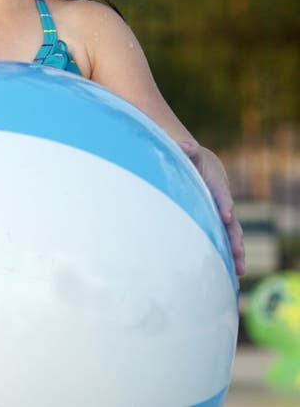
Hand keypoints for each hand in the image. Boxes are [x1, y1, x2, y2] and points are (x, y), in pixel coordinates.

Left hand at [179, 141, 244, 277]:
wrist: (200, 165)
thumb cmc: (191, 159)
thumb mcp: (189, 152)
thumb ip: (187, 149)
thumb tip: (183, 146)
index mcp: (215, 183)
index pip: (221, 194)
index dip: (224, 203)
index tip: (226, 214)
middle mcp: (222, 202)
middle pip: (232, 220)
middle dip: (234, 236)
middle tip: (238, 250)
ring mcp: (220, 215)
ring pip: (231, 235)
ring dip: (236, 252)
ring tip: (239, 270)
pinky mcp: (216, 225)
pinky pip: (224, 241)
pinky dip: (228, 257)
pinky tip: (229, 276)